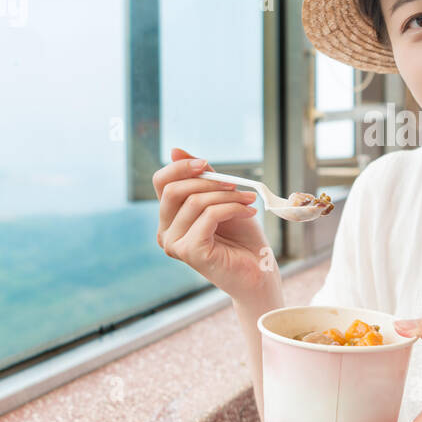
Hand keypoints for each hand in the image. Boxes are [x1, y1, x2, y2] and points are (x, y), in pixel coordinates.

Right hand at [153, 147, 274, 301]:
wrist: (260, 271)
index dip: (182, 167)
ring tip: (249, 200)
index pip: (161, 182)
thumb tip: (175, 150)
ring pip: (194, 201)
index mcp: (170, 218)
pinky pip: (208, 216)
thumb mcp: (223, 198)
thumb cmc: (242, 238)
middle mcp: (165, 232)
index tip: (207, 164)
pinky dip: (232, 208)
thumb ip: (202, 177)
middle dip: (209, 181)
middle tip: (237, 185)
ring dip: (228, 196)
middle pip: (173, 190)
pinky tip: (249, 212)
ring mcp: (174, 244)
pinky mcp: (190, 252)